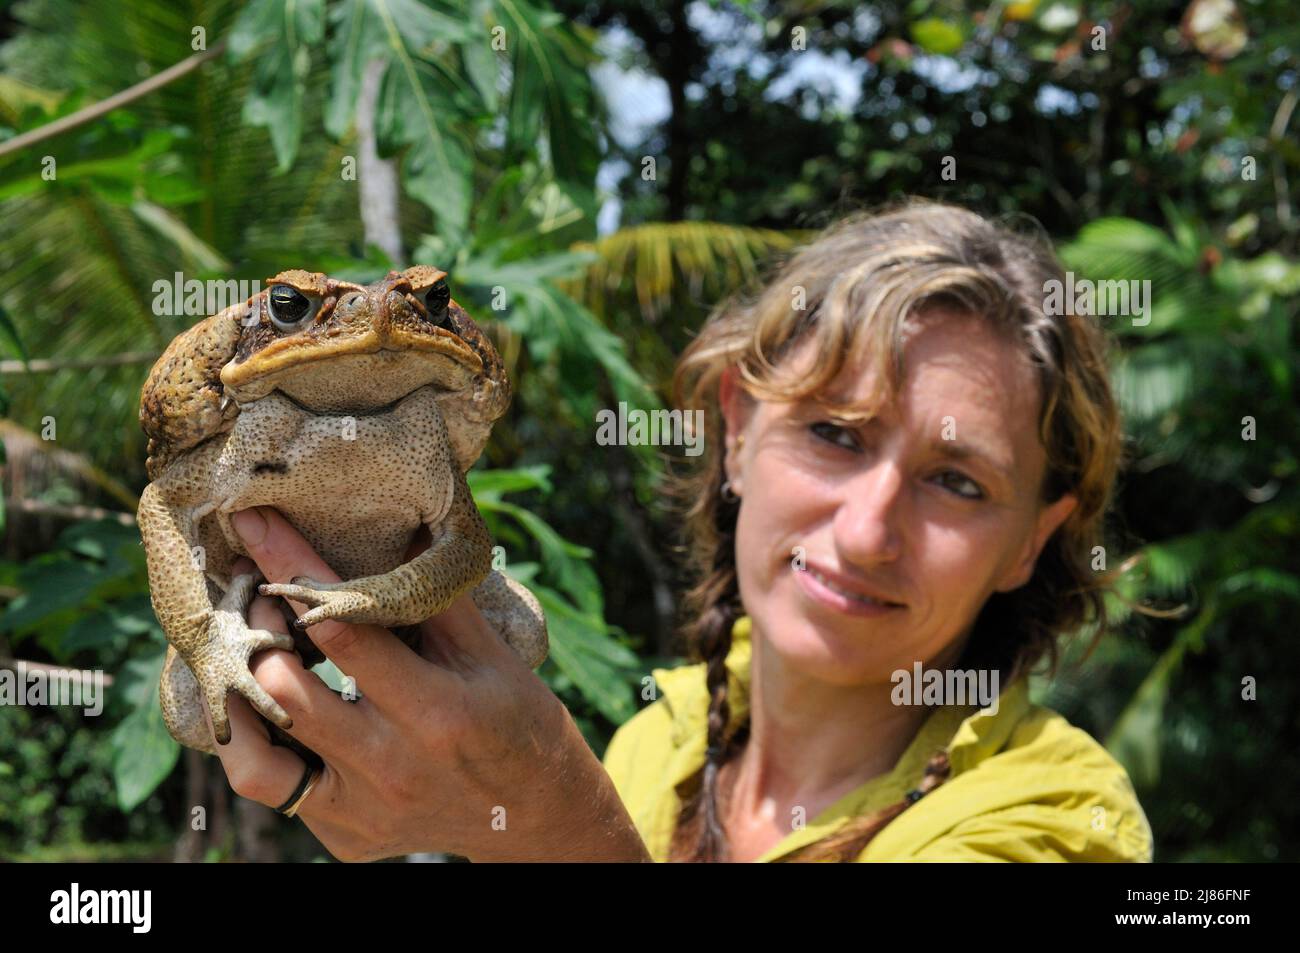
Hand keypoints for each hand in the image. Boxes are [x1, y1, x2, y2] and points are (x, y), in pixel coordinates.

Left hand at [207, 506, 648, 861]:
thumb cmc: (520, 722)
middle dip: (257, 626)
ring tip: (247, 654)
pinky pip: (275, 790)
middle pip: (283, 687)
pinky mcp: (344, 835)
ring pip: (257, 753)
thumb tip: (399, 529)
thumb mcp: (494, 656)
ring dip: (240, 692)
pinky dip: (261, 744)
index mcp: (435, 710)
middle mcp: (391, 765)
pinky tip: (271, 710)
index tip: (254, 524)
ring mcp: (363, 809)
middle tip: (257, 595)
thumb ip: (438, 598)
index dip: (291, 567)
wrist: (535, 815)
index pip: (343, 626)